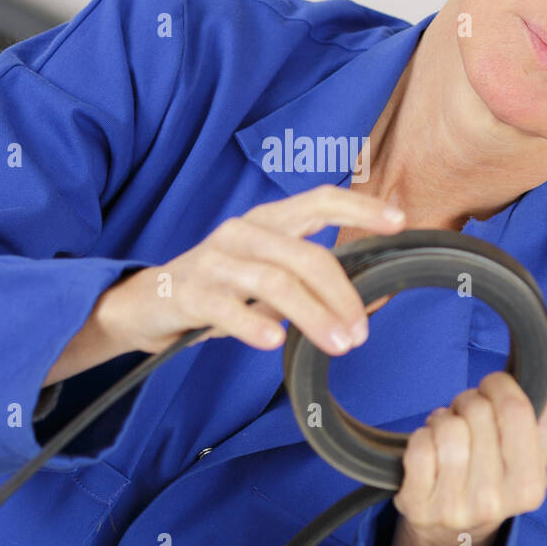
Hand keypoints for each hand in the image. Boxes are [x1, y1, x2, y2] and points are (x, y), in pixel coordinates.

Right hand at [98, 184, 405, 357]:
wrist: (147, 303)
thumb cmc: (220, 288)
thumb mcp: (269, 280)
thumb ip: (314, 284)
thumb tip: (375, 298)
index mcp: (268, 222)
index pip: (319, 200)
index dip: (360, 208)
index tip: (398, 221)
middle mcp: (243, 232)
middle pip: (305, 255)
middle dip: (341, 294)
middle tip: (361, 333)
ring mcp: (215, 261)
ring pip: (274, 282)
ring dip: (312, 315)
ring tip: (338, 345)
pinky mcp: (190, 292)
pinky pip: (227, 307)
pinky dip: (253, 324)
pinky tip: (274, 341)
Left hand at [392, 338, 546, 543]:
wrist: (456, 530)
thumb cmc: (499, 473)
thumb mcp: (534, 445)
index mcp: (531, 485)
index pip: (516, 409)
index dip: (499, 386)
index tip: (494, 389)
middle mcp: (495, 501)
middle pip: (478, 412)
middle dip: (470, 400)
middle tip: (469, 416)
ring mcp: (454, 507)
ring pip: (447, 427)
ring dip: (445, 419)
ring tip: (450, 432)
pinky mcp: (418, 504)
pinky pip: (419, 445)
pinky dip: (422, 435)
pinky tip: (431, 449)